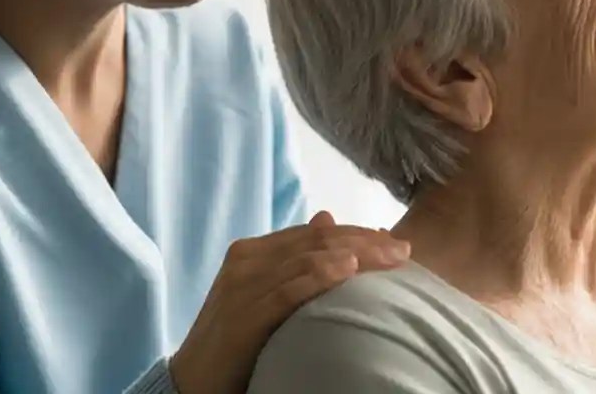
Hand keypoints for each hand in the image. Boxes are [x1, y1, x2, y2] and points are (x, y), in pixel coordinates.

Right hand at [169, 211, 410, 393]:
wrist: (193, 382)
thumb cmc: (237, 340)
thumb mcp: (267, 295)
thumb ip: (296, 261)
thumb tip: (328, 218)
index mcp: (254, 251)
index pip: (315, 233)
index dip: (357, 233)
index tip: (394, 241)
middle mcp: (246, 260)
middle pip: (316, 241)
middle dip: (364, 242)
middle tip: (402, 250)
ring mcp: (242, 285)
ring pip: (308, 259)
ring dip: (355, 255)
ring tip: (388, 258)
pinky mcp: (243, 315)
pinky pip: (288, 290)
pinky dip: (320, 276)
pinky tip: (348, 271)